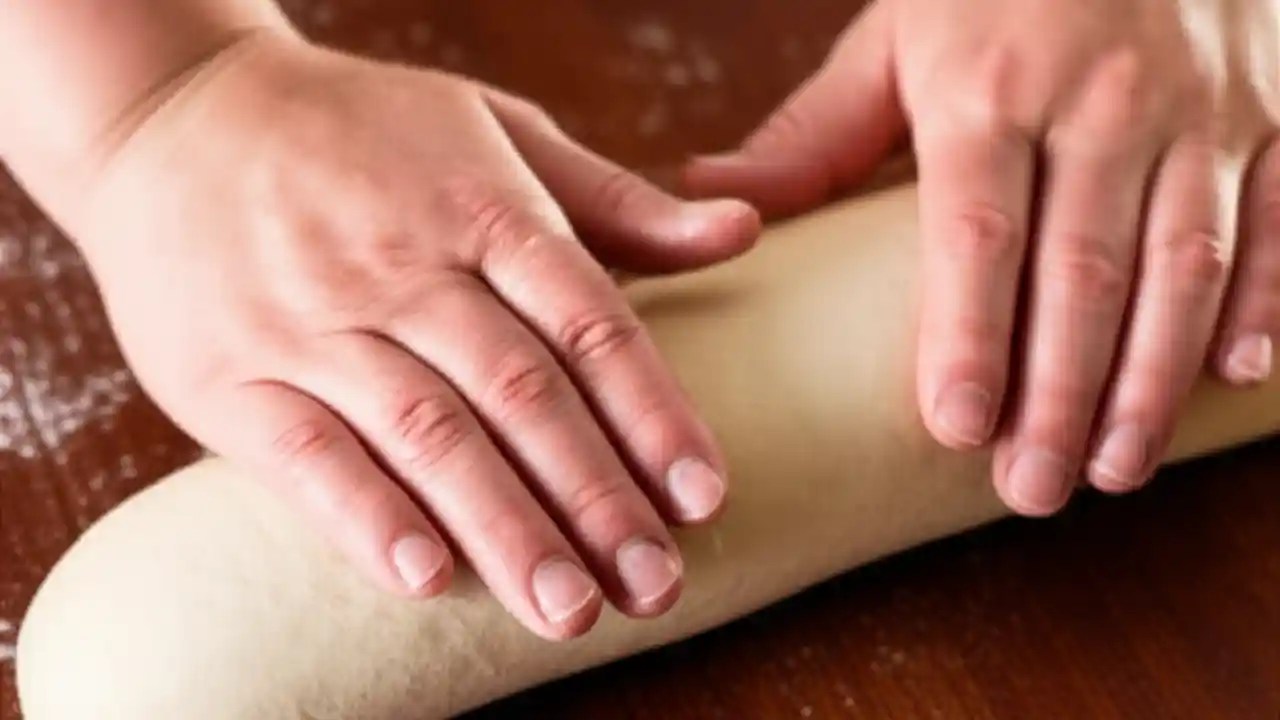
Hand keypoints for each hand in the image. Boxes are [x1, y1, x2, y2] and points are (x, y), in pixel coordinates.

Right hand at [65, 33, 759, 638]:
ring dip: (505, 529)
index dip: (653, 413)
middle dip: (595, 498)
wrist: (177, 112)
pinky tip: (426, 577)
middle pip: (521, 394)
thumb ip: (619, 200)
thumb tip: (742, 229)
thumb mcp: (498, 131)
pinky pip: (305, 454)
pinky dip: (366, 517)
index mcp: (485, 210)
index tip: (704, 498)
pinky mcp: (230, 374)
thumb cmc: (361, 132)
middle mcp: (406, 268)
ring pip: (426, 435)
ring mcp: (314, 321)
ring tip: (570, 609)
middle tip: (655, 585)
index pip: (590, 324)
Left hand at [684, 0, 1279, 514]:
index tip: (952, 430)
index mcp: (990, 86)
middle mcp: (1102, 100)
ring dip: (1152, 377)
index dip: (968, 336)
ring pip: (1184, 262)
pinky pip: (1276, 218)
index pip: (978, 231)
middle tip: (1031, 490)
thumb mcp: (896, 34)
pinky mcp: (1271, 113)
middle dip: (1059, 393)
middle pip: (1082, 270)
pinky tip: (1237, 379)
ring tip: (1113, 470)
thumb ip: (814, 130)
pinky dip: (1266, 301)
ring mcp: (1200, 108)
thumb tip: (707, 197)